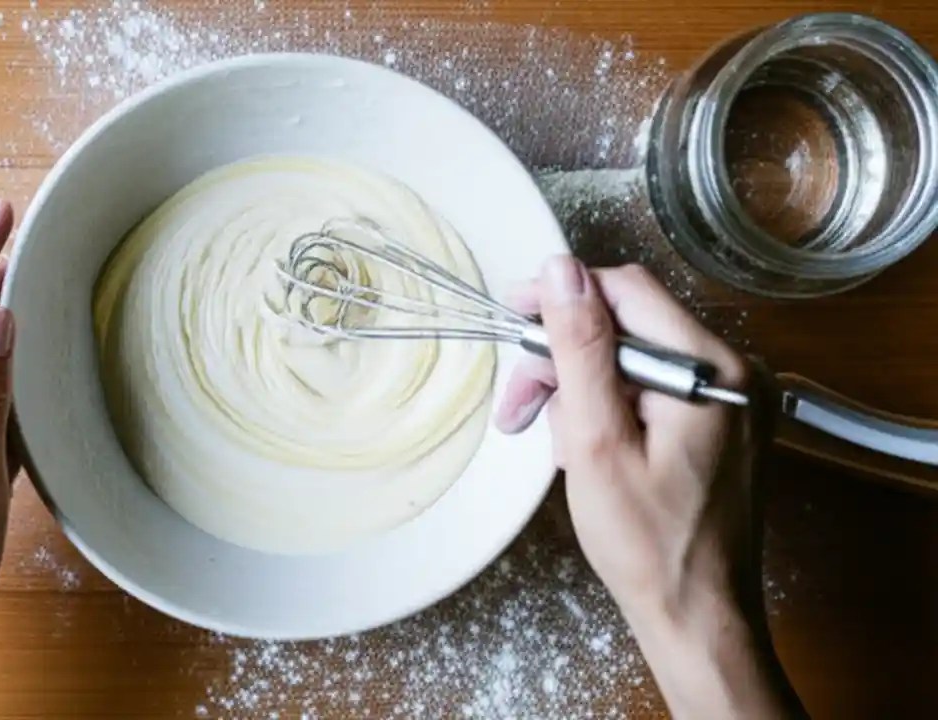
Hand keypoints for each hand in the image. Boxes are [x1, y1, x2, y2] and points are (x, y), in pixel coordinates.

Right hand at [497, 256, 801, 717]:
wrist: (699, 618)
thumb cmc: (648, 544)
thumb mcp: (598, 441)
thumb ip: (581, 349)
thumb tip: (560, 270)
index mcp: (712, 369)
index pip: (625, 291)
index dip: (561, 299)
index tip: (512, 319)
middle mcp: (733, 372)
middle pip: (628, 327)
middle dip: (566, 360)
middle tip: (519, 409)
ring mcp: (731, 399)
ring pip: (634, 361)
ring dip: (582, 394)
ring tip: (561, 449)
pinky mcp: (721, 424)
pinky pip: (652, 392)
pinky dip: (611, 413)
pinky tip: (591, 453)